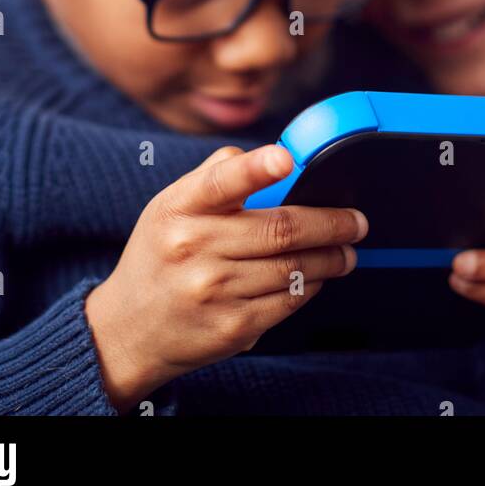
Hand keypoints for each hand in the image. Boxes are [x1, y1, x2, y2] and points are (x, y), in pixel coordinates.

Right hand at [85, 144, 367, 411]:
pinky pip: (287, 301)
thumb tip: (268, 157)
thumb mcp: (170, 206)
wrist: (128, 329)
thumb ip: (215, 177)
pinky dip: (311, 286)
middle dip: (331, 224)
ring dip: (331, 258)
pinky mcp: (230, 327)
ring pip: (292, 268)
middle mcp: (193, 248)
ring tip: (345, 251)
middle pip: (279, 230)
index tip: (286, 159)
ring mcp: (212, 291)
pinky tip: (316, 277)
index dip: (256, 169)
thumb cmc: (161, 254)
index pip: (220, 182)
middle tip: (357, 221)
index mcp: (178, 208)